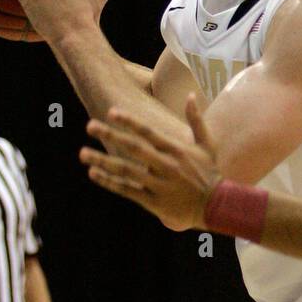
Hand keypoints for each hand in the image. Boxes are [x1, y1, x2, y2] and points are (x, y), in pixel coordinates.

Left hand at [80, 94, 220, 231]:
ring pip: (126, 171)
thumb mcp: (207, 145)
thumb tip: (192, 95)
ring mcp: (159, 185)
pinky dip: (110, 182)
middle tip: (89, 125)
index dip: (130, 122)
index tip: (111, 112)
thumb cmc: (211, 173)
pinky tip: (94, 173)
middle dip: (110, 135)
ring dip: (103, 161)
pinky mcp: (154, 202)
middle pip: (133, 148)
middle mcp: (166, 166)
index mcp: (176, 150)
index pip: (149, 132)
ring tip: (83, 153)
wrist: (218, 207)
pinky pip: (128, 190)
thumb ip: (197, 120)